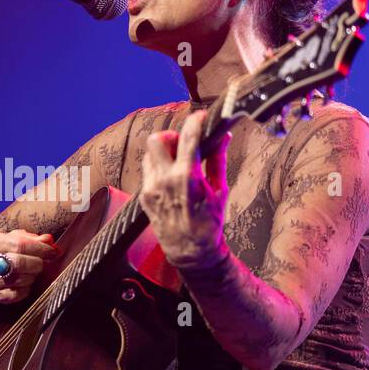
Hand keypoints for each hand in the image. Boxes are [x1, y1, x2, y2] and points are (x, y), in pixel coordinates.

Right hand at [0, 229, 62, 303]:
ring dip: (32, 276)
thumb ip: (32, 239)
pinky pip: (16, 295)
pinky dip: (26, 289)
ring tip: (33, 272)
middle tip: (43, 263)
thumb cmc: (2, 251)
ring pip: (19, 280)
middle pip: (18, 263)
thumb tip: (49, 240)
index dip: (40, 249)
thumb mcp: (12, 239)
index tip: (52, 252)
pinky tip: (26, 283)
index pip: (19, 244)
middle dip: (37, 263)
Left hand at [139, 110, 232, 270]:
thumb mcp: (220, 190)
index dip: (195, 121)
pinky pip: (148, 171)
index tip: (201, 117)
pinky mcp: (144, 196)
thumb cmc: (210, 224)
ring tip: (178, 161)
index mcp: (187, 178)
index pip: (187, 137)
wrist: (191, 252)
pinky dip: (159, 168)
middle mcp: (164, 181)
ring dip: (163, 152)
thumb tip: (223, 137)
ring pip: (149, 154)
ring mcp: (151, 189)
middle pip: (156, 140)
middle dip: (171, 136)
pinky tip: (171, 177)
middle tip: (183, 143)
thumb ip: (218, 160)